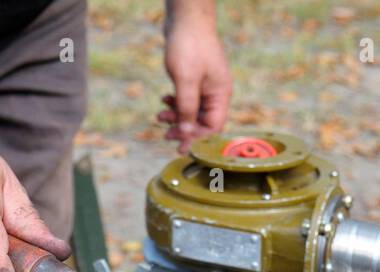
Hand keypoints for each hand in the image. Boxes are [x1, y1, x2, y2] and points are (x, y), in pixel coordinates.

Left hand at [159, 1, 230, 152]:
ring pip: (192, 109)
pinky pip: (187, 97)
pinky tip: (164, 99)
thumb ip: (186, 108)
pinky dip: (175, 102)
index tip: (180, 146)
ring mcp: (206, 84)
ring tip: (159, 115)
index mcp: (220, 94)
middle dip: (183, 128)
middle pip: (202, 121)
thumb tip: (185, 133)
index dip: (196, 138)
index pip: (212, 127)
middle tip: (165, 134)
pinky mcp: (195, 77)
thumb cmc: (189, 46)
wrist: (186, 17)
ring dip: (176, 115)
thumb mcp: (186, 80)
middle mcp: (215, 91)